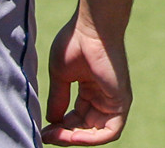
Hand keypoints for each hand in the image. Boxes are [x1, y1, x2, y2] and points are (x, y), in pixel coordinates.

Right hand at [43, 11, 130, 145]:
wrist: (91, 28)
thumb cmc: (76, 43)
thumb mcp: (61, 77)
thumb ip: (58, 100)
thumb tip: (51, 122)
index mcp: (90, 91)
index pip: (75, 120)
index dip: (59, 129)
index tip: (43, 130)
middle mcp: (102, 98)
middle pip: (85, 130)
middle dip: (64, 136)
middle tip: (47, 134)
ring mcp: (113, 101)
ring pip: (96, 135)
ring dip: (75, 139)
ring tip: (56, 134)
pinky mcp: (121, 102)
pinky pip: (111, 132)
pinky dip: (91, 139)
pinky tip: (72, 135)